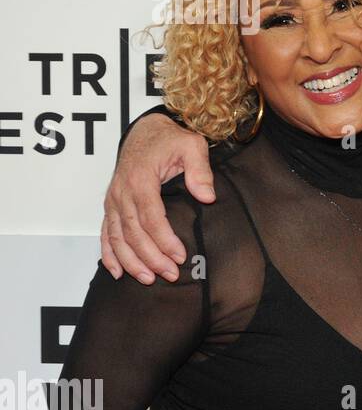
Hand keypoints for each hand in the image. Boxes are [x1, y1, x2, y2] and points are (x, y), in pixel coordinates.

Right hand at [101, 114, 214, 283]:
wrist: (146, 130)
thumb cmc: (170, 139)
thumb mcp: (191, 146)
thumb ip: (200, 170)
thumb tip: (207, 196)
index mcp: (140, 179)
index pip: (151, 217)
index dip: (164, 240)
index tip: (180, 256)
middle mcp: (122, 192)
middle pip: (133, 232)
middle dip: (151, 257)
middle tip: (171, 274)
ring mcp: (113, 200)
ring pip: (117, 237)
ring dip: (131, 261)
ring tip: (149, 278)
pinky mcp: (111, 205)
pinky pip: (105, 233)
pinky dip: (109, 254)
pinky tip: (118, 271)